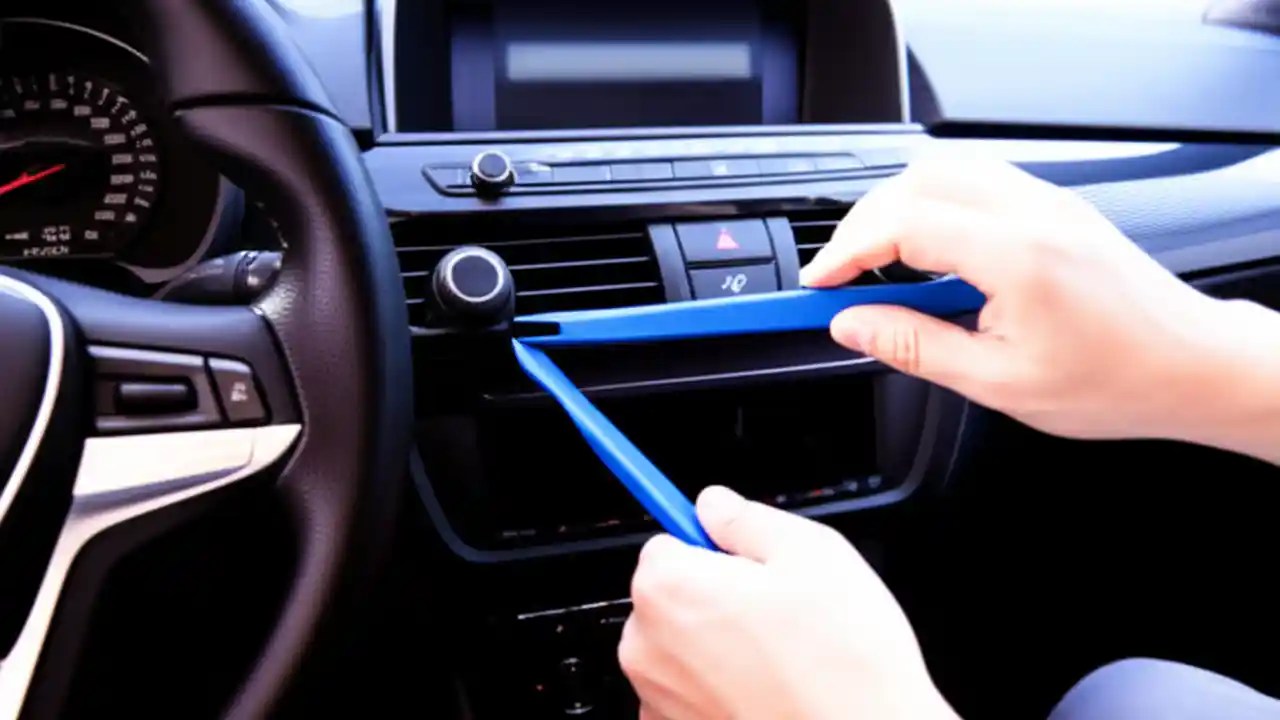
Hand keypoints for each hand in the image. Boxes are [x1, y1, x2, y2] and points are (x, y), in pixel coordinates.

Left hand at [619, 486, 958, 719]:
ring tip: (781, 658)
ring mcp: (657, 698)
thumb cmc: (842, 663)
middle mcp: (647, 645)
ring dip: (717, 646)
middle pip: (670, 597)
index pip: (666, 541)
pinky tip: (767, 692)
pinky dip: (719, 690)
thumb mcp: (812, 553)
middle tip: (778, 614)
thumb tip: (714, 504)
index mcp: (669, 587)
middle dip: (714, 597)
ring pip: (681, 648)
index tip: (745, 564)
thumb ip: (748, 518)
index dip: (715, 549)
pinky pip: (689, 693)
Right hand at [800, 146, 1279, 452]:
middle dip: (862, 224)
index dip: (845, 251)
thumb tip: (853, 326)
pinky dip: (934, 205)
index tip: (820, 285)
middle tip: (840, 275)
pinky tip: (930, 253)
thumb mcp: (999, 383)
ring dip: (897, 208)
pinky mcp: (1056, 206)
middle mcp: (1032, 212)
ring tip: (879, 264)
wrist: (1190, 364)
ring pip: (944, 170)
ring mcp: (1047, 202)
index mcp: (1017, 255)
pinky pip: (977, 181)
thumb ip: (915, 347)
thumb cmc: (1114, 380)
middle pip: (915, 181)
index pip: (902, 223)